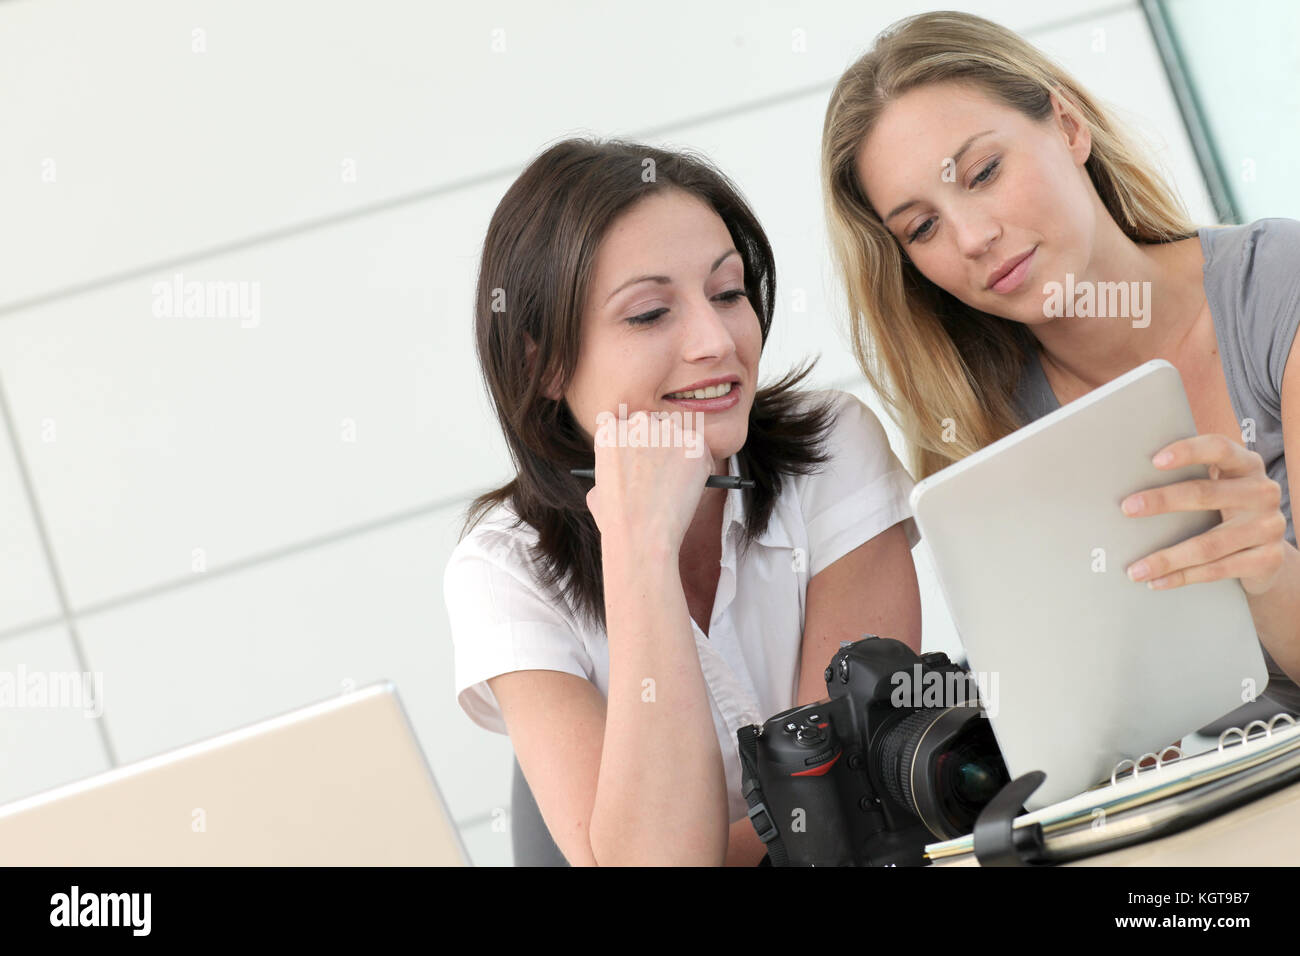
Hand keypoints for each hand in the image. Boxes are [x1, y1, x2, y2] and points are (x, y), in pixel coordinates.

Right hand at [584, 409, 713, 553]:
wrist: (641, 534)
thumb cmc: (616, 521)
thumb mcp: (598, 491)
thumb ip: (612, 471)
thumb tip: (629, 469)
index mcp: (610, 431)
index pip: (623, 422)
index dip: (632, 441)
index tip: (638, 456)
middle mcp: (639, 423)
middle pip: (653, 423)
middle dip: (658, 443)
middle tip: (661, 470)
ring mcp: (668, 431)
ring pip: (678, 435)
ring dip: (679, 452)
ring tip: (674, 483)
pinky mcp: (694, 444)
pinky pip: (700, 450)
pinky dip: (700, 467)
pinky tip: (690, 487)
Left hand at [1122, 434, 1287, 594]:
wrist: (1267, 551)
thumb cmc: (1227, 509)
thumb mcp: (1219, 487)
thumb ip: (1191, 477)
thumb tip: (1130, 479)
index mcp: (1246, 465)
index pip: (1219, 449)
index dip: (1188, 451)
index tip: (1155, 460)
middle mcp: (1262, 492)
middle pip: (1205, 494)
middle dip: (1161, 502)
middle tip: (1127, 509)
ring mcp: (1268, 527)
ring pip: (1208, 544)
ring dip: (1166, 558)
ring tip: (1135, 568)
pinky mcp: (1268, 559)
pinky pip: (1217, 570)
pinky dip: (1182, 577)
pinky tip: (1157, 582)